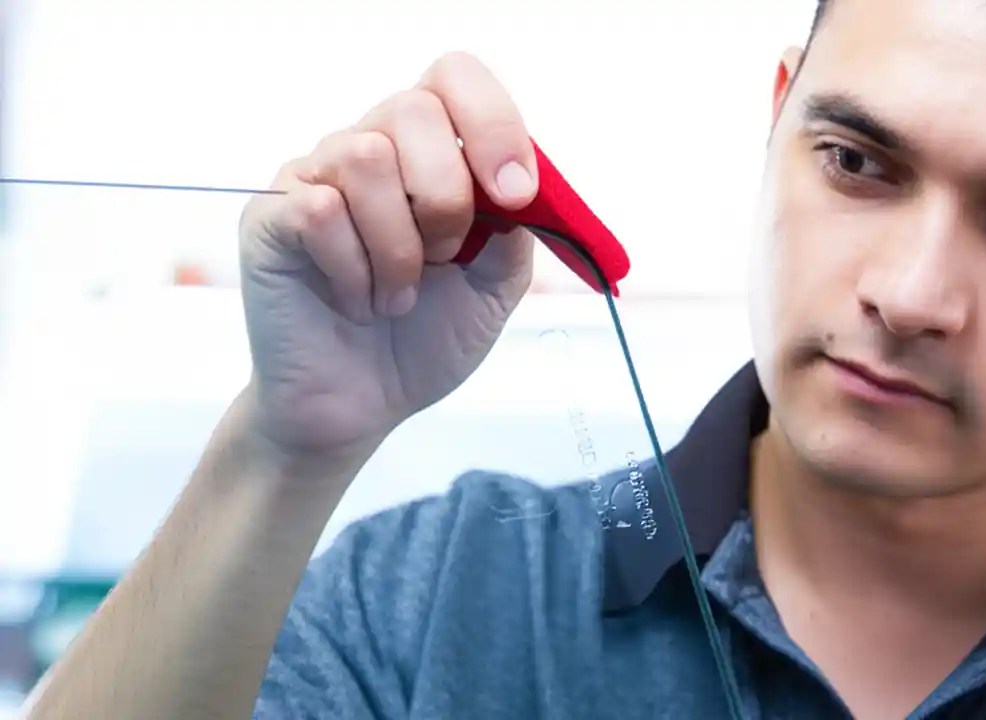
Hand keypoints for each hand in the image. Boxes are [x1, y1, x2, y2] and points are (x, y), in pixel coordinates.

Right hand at [237, 52, 537, 459]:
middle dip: (447, 198)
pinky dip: (355, 272)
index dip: (493, 124)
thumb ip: (515, 234)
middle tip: (445, 260)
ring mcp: (314, 178)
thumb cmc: (421, 340)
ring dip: (399, 246)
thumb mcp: (493, 289)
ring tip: (397, 296)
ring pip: (365, 157)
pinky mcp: (272, 218)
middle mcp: (367, 148)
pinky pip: (320, 211)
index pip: (454, 79)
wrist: (360, 407)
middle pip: (412, 110)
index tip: (515, 193)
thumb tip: (524, 192)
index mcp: (425, 152)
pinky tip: (355, 302)